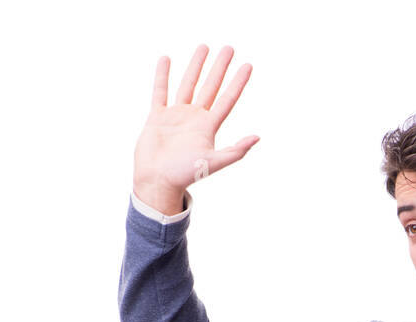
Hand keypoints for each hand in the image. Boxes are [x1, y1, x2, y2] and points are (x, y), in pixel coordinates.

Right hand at [132, 44, 258, 212]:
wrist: (157, 181)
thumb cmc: (185, 175)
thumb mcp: (213, 163)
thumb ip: (236, 151)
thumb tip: (257, 137)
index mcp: (209, 126)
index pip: (227, 99)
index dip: (238, 82)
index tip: (248, 65)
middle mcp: (195, 117)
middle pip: (211, 86)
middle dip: (220, 67)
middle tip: (229, 48)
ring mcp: (176, 115)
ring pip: (188, 84)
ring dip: (196, 66)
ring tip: (204, 47)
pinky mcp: (157, 116)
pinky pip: (160, 91)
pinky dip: (163, 76)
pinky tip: (167, 59)